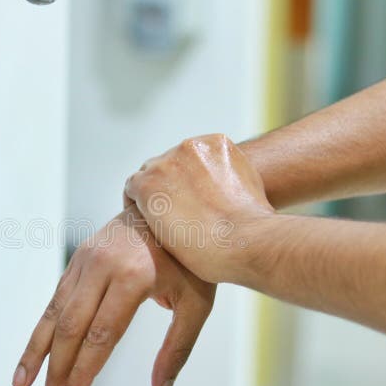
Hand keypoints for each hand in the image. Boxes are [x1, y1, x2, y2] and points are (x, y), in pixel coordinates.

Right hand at [12, 205, 215, 385]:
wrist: (169, 207)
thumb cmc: (188, 260)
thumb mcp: (195, 303)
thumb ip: (177, 348)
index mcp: (134, 277)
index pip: (102, 334)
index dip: (84, 371)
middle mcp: (103, 266)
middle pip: (71, 327)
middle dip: (57, 369)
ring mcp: (86, 259)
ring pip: (54, 312)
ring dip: (38, 351)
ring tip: (23, 384)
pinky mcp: (78, 258)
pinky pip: (56, 298)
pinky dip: (41, 328)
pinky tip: (34, 353)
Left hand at [124, 134, 273, 283]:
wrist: (247, 241)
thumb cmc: (254, 228)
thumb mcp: (249, 188)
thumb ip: (230, 181)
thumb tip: (225, 195)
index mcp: (216, 143)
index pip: (188, 159)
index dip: (185, 182)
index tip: (187, 203)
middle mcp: (190, 146)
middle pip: (166, 165)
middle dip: (168, 188)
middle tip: (171, 215)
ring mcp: (167, 163)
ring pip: (147, 176)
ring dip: (151, 197)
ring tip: (156, 223)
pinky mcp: (147, 184)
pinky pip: (131, 189)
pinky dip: (134, 204)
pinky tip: (145, 224)